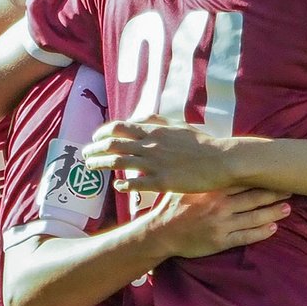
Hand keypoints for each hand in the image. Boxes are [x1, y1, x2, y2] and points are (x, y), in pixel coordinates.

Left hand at [81, 116, 233, 194]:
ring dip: (100, 164)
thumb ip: (158, 122)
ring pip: (118, 162)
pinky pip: (136, 183)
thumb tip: (142, 118)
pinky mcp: (162, 181)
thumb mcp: (180, 126)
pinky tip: (117, 187)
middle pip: (112, 144)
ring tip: (89, 167)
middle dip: (94, 148)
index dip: (102, 132)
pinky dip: (123, 185)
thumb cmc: (204, 144)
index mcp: (154, 131)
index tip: (95, 137)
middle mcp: (150, 145)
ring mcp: (155, 163)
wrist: (222, 160)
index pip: (119, 127)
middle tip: (84, 154)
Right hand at [139, 187, 292, 258]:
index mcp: (212, 188)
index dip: (263, 176)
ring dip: (274, 212)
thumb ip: (206, 175)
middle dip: (275, 193)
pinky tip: (274, 228)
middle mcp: (219, 204)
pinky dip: (262, 232)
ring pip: (254, 217)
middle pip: (254, 197)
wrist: (160, 232)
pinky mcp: (221, 240)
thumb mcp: (187, 184)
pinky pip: (246, 236)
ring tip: (288, 208)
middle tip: (292, 189)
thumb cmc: (175, 205)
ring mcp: (221, 223)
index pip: (243, 179)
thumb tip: (221, 157)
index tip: (278, 172)